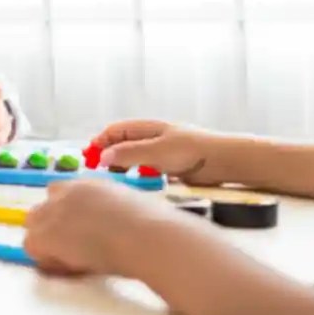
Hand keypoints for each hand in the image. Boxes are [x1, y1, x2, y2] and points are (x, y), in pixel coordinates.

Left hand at [23, 178, 177, 276]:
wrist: (147, 236)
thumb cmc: (155, 228)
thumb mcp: (132, 208)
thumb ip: (113, 212)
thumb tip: (114, 228)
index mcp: (90, 184)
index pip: (62, 193)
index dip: (66, 215)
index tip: (78, 232)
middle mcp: (68, 192)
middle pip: (42, 208)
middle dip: (51, 227)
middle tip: (71, 249)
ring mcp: (55, 210)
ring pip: (33, 225)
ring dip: (47, 242)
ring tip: (71, 260)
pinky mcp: (47, 233)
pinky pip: (32, 247)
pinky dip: (47, 259)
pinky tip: (70, 268)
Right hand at [92, 119, 229, 185]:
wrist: (224, 162)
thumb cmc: (192, 150)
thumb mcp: (156, 151)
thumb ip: (129, 154)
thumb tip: (103, 157)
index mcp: (147, 128)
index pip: (115, 131)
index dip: (100, 142)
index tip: (89, 157)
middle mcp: (152, 139)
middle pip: (122, 146)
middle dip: (109, 157)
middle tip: (100, 173)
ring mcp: (160, 154)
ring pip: (133, 161)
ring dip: (123, 170)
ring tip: (117, 181)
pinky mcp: (168, 169)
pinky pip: (146, 172)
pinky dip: (138, 178)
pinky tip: (138, 186)